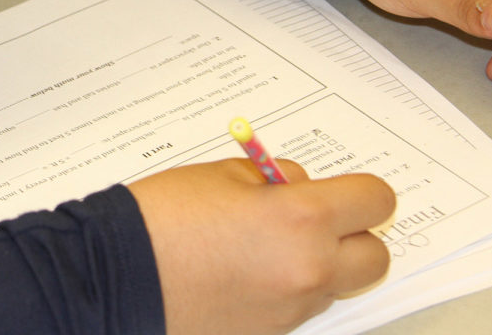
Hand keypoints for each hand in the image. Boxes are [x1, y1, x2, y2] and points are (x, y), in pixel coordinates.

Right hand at [128, 159, 393, 334]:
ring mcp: (291, 310)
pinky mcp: (270, 333)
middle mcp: (309, 270)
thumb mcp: (223, 173)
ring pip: (337, 285)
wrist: (116, 276)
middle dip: (352, 235)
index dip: (359, 191)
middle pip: (375, 256)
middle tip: (314, 219)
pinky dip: (288, 288)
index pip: (376, 200)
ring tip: (264, 245)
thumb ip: (273, 178)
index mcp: (302, 219)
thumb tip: (296, 187)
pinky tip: (245, 271)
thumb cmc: (162, 218)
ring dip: (319, 263)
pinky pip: (301, 307)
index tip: (339, 190)